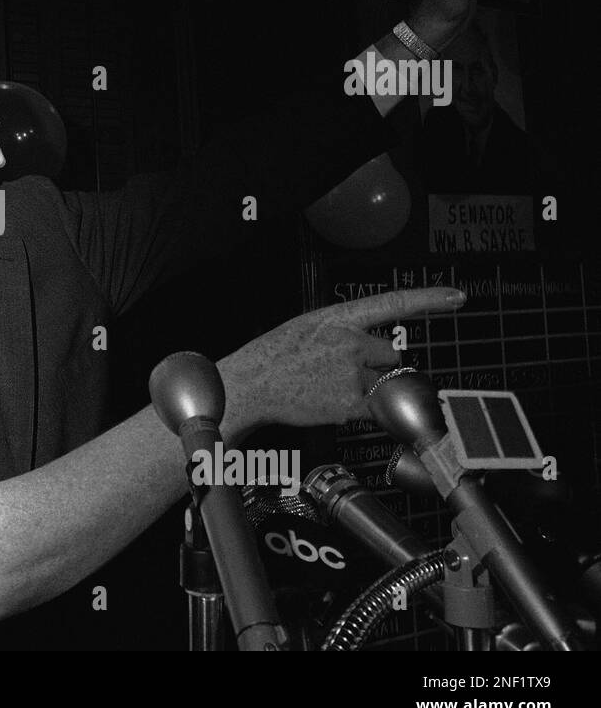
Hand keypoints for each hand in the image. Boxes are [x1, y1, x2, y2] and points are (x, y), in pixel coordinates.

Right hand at [218, 287, 465, 432]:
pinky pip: (377, 408)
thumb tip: (374, 348)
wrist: (251, 384)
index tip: (458, 297)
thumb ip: (343, 332)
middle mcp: (350, 342)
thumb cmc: (274, 356)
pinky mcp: (351, 403)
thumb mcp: (307, 327)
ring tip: (331, 389)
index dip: (429, 299)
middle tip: (342, 373)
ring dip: (369, 389)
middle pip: (391, 355)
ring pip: (384, 383)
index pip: (392, 303)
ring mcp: (351, 373)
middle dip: (377, 367)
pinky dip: (365, 410)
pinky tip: (334, 404)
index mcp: (338, 317)